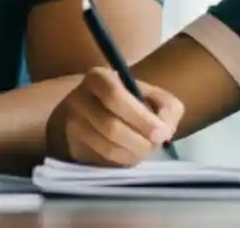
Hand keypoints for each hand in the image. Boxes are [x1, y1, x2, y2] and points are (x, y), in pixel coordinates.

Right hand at [46, 67, 181, 165]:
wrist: (100, 111)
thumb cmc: (132, 101)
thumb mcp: (153, 96)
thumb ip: (167, 108)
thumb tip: (163, 130)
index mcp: (98, 78)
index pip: (114, 96)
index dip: (140, 118)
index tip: (161, 133)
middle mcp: (79, 98)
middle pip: (110, 125)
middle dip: (139, 141)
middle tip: (155, 146)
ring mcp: (72, 123)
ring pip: (105, 145)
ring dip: (132, 153)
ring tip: (144, 150)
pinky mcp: (73, 144)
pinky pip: (100, 159)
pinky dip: (121, 160)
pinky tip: (130, 154)